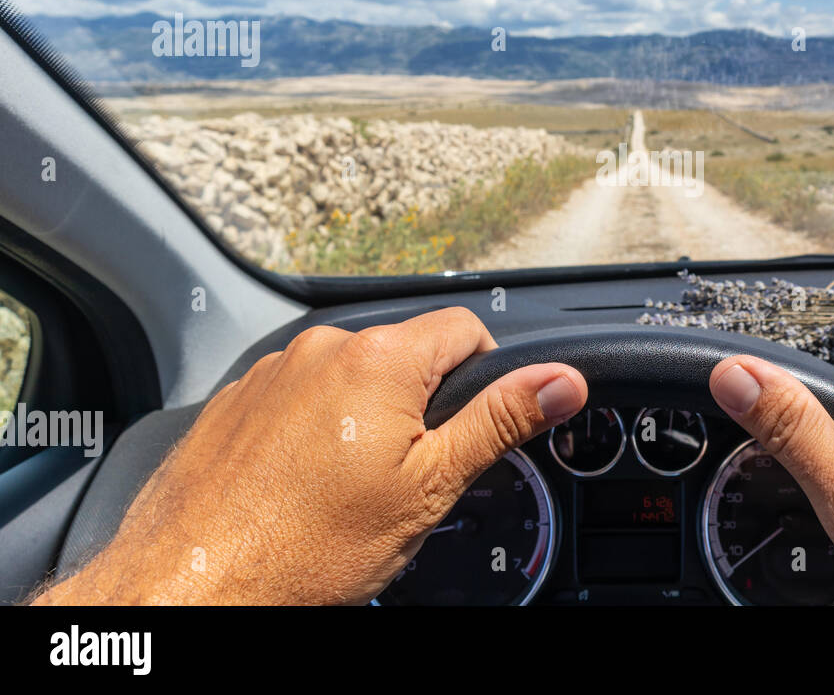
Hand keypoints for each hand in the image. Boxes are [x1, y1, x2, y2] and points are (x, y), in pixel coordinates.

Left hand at [34, 307, 586, 604]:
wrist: (195, 582)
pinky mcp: (238, 397)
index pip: (467, 327)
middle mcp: (323, 348)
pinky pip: (299, 395)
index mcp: (380, 359)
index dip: (485, 378)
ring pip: (351, 377)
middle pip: (407, 354)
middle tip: (406, 473)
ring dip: (365, 415)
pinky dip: (314, 427)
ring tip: (346, 485)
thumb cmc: (305, 547)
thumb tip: (563, 381)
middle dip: (420, 404)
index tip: (468, 427)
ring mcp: (273, 369)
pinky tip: (303, 481)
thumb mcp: (429, 487)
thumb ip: (501, 422)